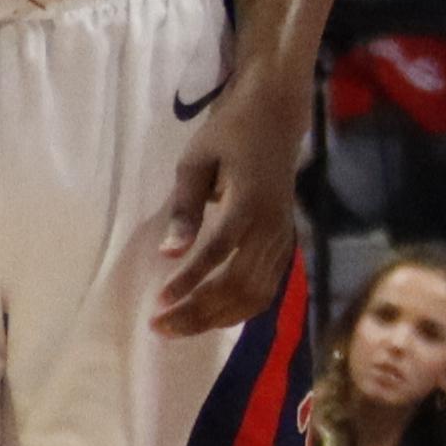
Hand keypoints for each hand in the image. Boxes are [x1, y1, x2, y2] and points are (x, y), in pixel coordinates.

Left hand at [151, 79, 307, 334]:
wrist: (276, 117)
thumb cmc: (229, 134)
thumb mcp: (195, 163)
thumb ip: (184, 210)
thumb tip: (169, 254)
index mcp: (249, 203)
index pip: (218, 254)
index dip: (189, 282)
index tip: (159, 302)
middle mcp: (272, 227)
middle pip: (239, 285)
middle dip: (199, 312)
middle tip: (161, 326)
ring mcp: (284, 237)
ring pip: (257, 294)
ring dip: (218, 318)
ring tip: (181, 328)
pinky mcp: (286, 242)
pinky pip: (268, 288)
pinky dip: (241, 309)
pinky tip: (214, 317)